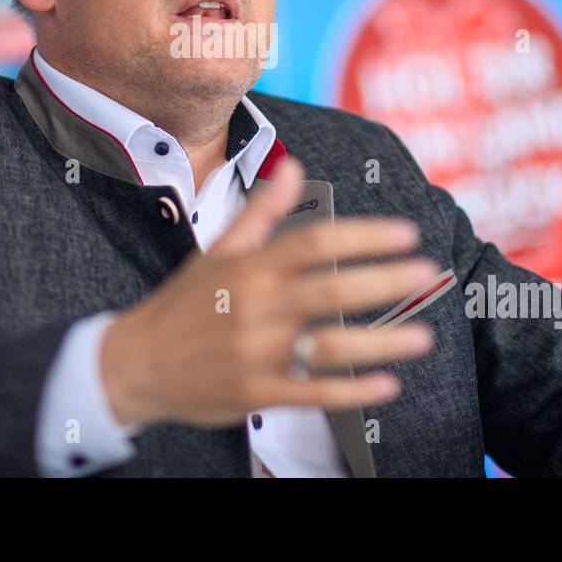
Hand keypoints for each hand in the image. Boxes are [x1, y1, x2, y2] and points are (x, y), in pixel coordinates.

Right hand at [100, 155, 439, 427]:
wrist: (135, 363)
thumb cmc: (184, 303)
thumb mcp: (218, 249)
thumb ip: (263, 211)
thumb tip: (294, 166)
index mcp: (249, 268)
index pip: (314, 242)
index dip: (363, 236)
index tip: (405, 234)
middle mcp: (254, 307)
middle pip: (330, 291)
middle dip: (383, 281)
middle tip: (426, 274)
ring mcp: (256, 353)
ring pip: (328, 348)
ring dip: (380, 343)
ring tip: (423, 336)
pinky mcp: (255, 394)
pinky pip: (311, 395)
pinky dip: (352, 393)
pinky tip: (387, 386)